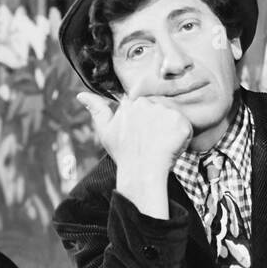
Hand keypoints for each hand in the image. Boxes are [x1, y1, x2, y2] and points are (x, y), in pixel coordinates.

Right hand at [77, 87, 192, 215]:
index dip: (147, 123)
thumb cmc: (124, 154)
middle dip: (159, 125)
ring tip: (161, 147)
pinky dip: (182, 139)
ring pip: (174, 119)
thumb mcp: (105, 131)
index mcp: (132, 104)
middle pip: (161, 110)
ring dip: (171, 132)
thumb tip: (80, 94)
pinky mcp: (180, 123)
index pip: (145, 107)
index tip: (144, 136)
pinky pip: (186, 128)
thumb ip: (96, 110)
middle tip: (152, 144)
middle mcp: (149, 104)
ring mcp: (165, 113)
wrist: (141, 173)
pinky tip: (171, 149)